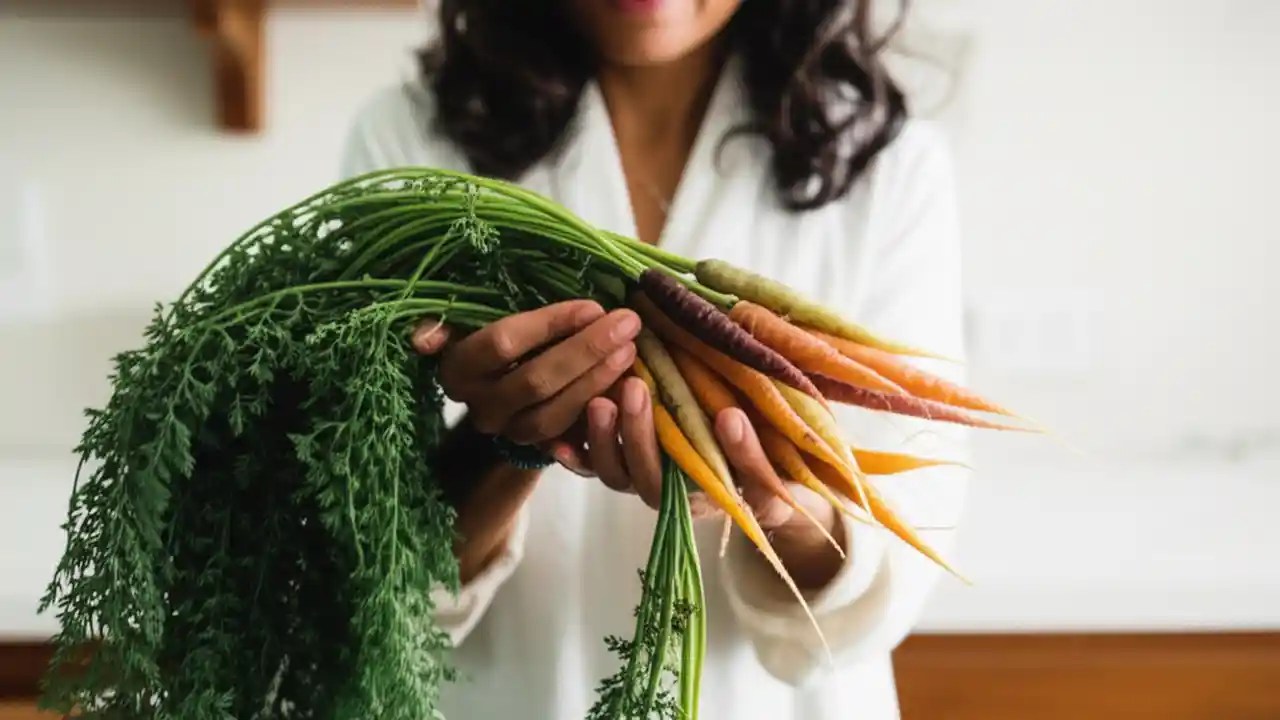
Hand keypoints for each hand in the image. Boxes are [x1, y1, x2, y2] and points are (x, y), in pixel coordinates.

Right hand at [411, 300, 640, 449]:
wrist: (510, 384)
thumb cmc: (506, 336)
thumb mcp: (479, 317)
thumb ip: (454, 318)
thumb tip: (422, 339)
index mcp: (457, 367)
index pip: (503, 344)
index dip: (550, 325)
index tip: (593, 305)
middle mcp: (478, 406)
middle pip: (534, 381)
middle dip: (586, 350)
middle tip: (627, 323)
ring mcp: (507, 433)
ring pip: (553, 415)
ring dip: (597, 380)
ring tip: (630, 349)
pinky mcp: (536, 451)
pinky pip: (569, 440)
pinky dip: (600, 412)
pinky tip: (628, 384)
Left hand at [582, 381, 837, 542]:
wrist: (736, 471)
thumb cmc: (763, 456)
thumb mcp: (779, 456)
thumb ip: (761, 447)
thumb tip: (738, 415)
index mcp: (723, 492)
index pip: (727, 482)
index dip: (733, 454)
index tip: (731, 417)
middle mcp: (675, 493)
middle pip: (650, 479)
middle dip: (641, 435)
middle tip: (637, 388)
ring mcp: (642, 478)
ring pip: (614, 472)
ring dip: (604, 438)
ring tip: (599, 398)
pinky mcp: (616, 463)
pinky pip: (589, 465)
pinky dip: (572, 452)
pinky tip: (557, 436)